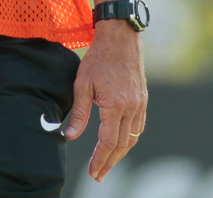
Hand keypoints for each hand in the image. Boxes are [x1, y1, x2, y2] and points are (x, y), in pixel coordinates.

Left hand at [64, 21, 146, 182]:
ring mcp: (140, 103)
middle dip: (110, 162)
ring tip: (108, 163)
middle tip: (99, 176)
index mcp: (116, 105)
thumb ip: (79, 113)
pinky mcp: (143, 99)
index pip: (108, 142)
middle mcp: (132, 107)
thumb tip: (69, 136)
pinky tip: (121, 143)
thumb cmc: (99, 58)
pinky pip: (139, 126)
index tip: (92, 172)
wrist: (120, 37)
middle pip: (122, 144)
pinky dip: (130, 138)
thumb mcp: (82, 84)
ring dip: (120, 153)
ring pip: (133, 137)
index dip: (100, 159)